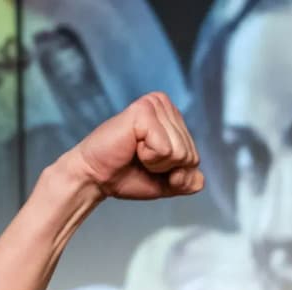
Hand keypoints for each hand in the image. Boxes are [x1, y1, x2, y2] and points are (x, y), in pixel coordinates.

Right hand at [59, 92, 203, 199]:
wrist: (96, 178)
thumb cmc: (128, 175)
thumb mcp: (169, 183)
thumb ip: (190, 181)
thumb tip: (194, 174)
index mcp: (175, 118)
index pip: (195, 159)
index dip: (173, 172)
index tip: (149, 164)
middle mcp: (166, 106)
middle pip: (190, 155)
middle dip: (166, 167)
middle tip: (140, 159)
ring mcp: (155, 105)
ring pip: (180, 152)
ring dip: (156, 162)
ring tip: (136, 152)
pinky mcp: (143, 110)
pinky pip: (165, 149)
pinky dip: (149, 156)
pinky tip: (132, 146)